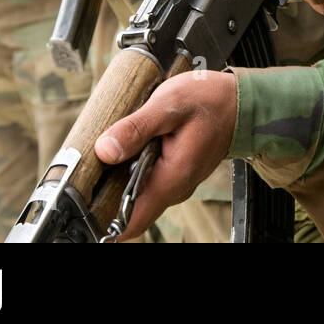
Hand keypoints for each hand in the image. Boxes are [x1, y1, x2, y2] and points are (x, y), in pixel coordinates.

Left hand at [94, 69, 237, 240]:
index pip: (130, 222)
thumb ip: (136, 128)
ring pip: (135, 194)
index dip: (100, 219)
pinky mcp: (174, 172)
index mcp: (171, 178)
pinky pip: (145, 180)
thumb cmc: (211, 101)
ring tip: (106, 149)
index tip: (81, 200)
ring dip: (116, 178)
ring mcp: (174, 182)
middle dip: (102, 193)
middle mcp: (173, 188)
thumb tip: (105, 150)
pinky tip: (125, 145)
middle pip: (127, 208)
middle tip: (88, 165)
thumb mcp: (170, 105)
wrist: (242, 101)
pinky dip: (130, 168)